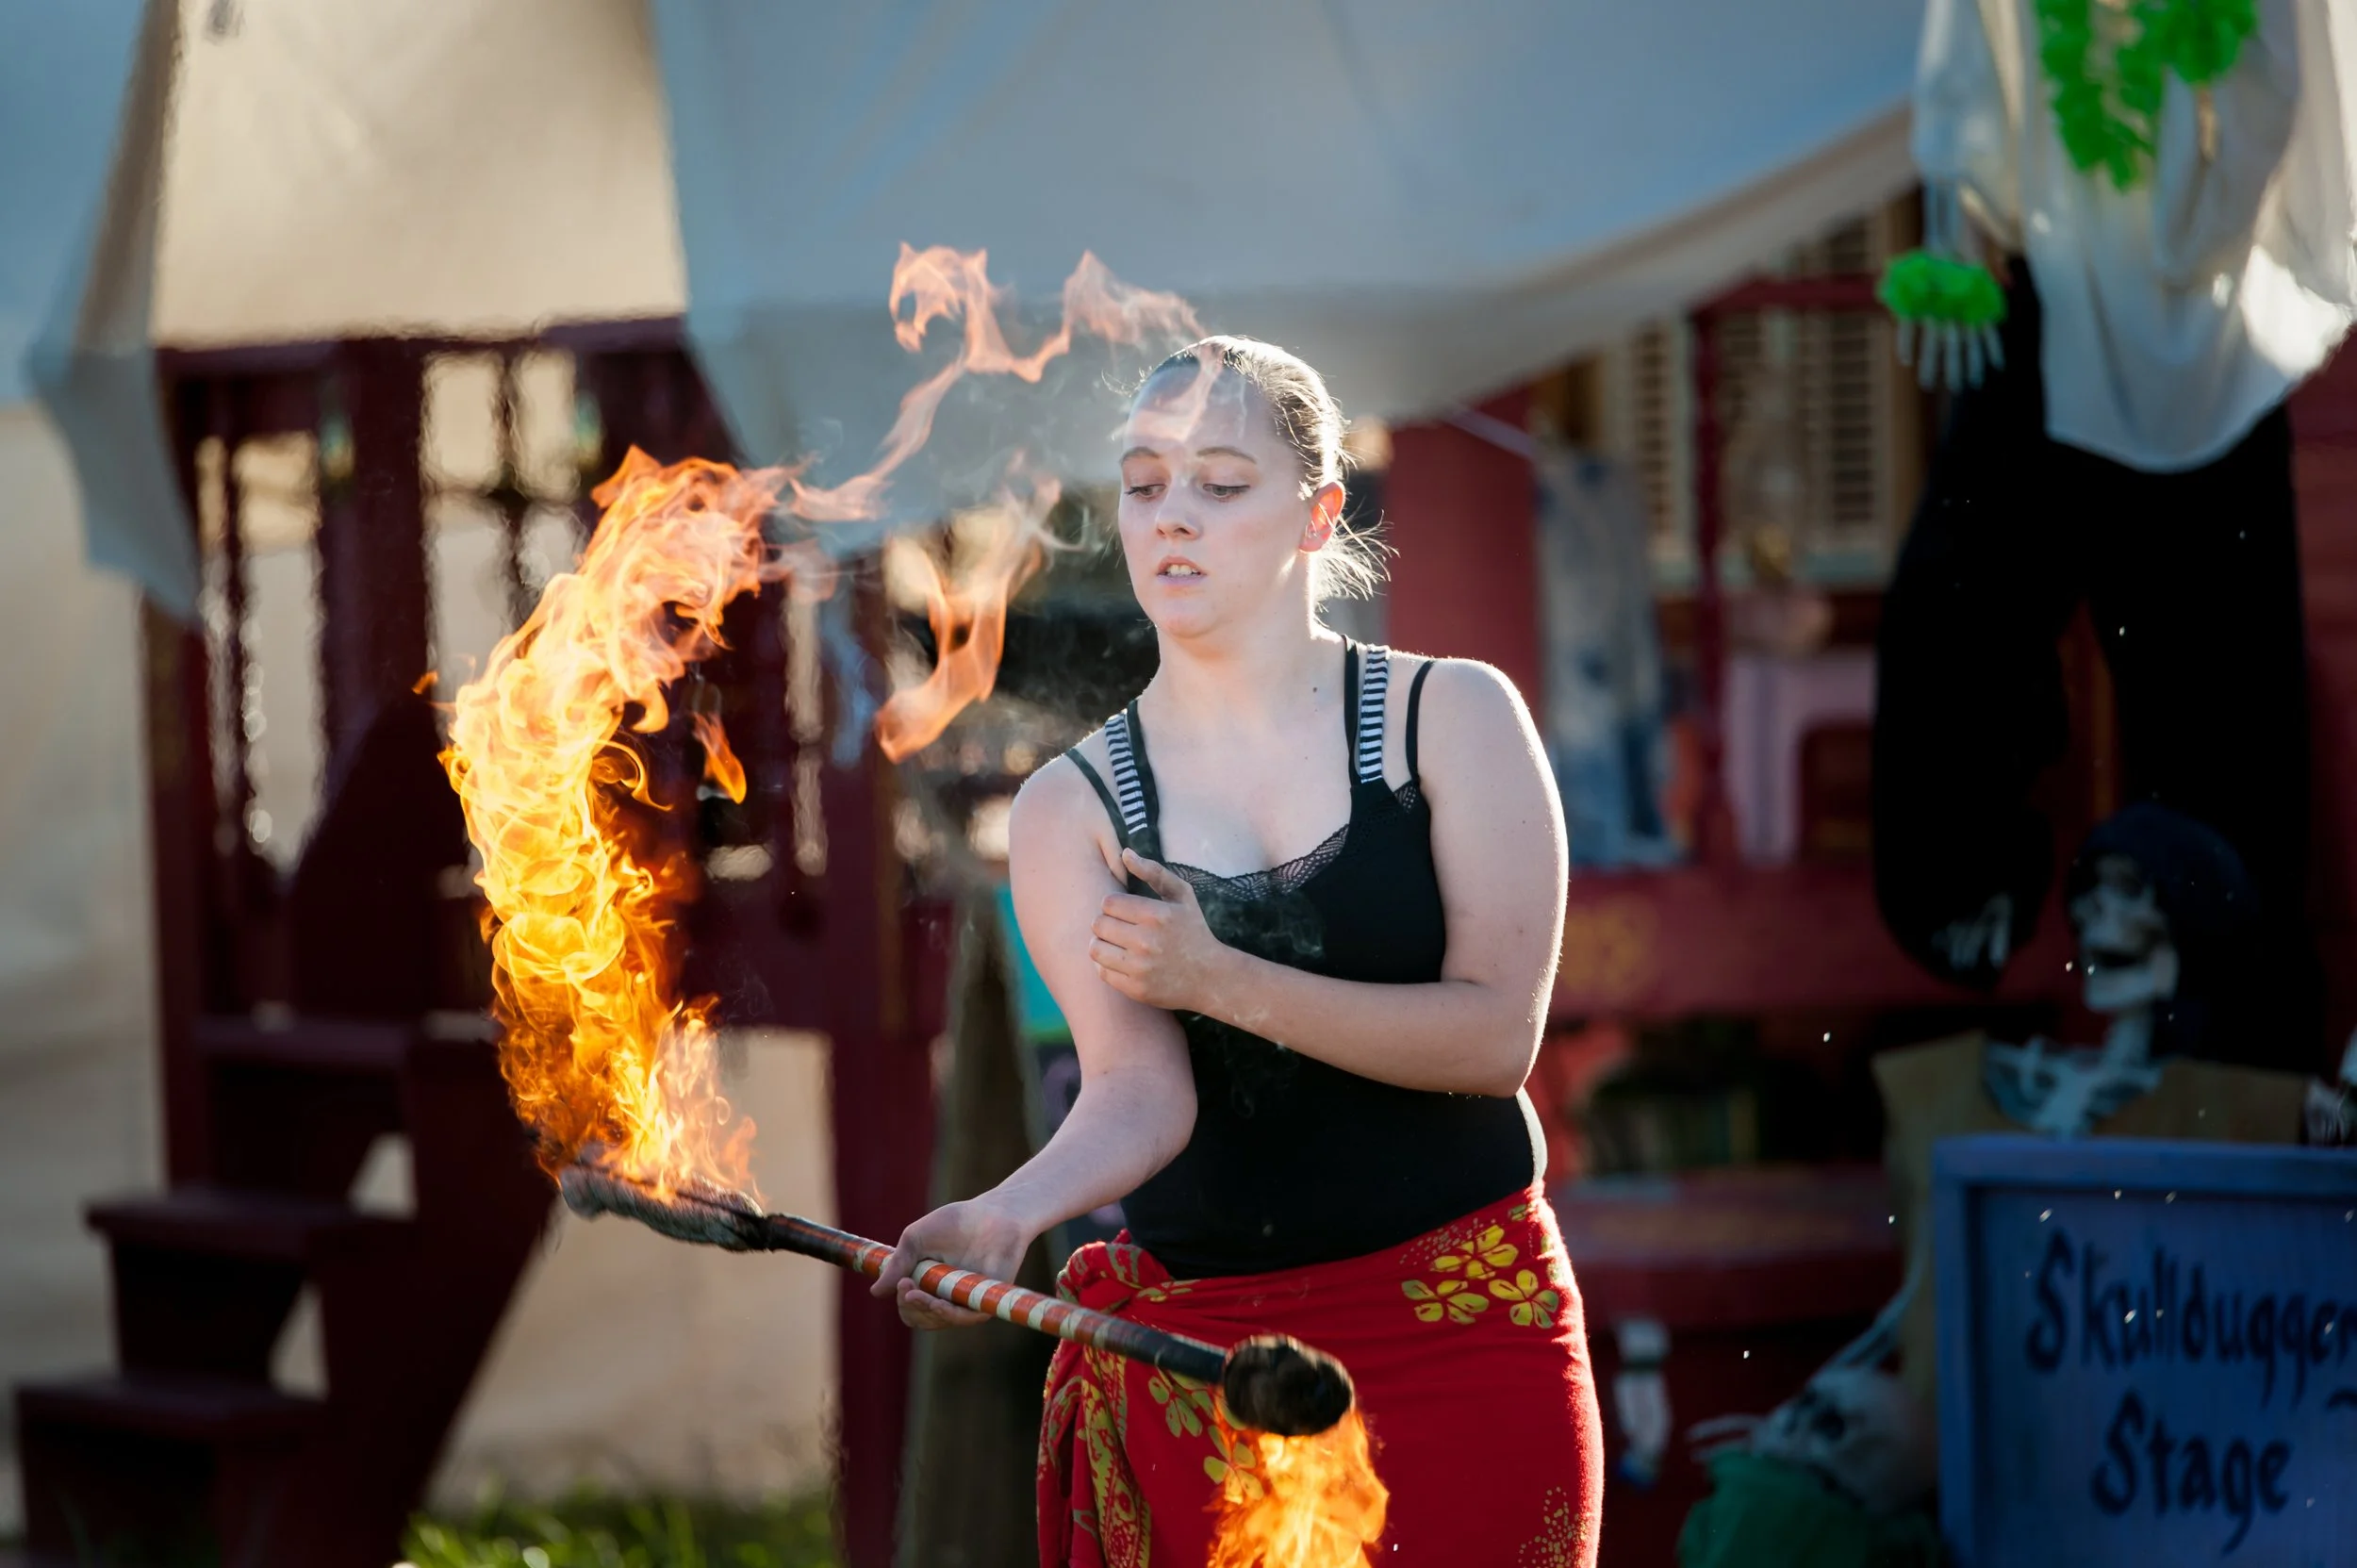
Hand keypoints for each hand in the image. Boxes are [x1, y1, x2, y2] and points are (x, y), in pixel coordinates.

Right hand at [870, 1195, 1034, 1330]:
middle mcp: (946, 1297)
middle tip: (907, 1288)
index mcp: (928, 1284)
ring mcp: (965, 1301)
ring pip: (939, 1320)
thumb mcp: (917, 1239)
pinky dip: (948, 1314)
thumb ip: (899, 1263)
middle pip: (920, 1318)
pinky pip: (964, 1318)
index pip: (909, 1306)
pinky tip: (937, 1304)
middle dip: (910, 1306)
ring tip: (915, 1295)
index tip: (901, 1282)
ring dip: (925, 1310)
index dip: (902, 1300)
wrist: (995, 1213)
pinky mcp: (985, 1302)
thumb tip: (875, 1292)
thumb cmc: (956, 1223)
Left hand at [1090, 850, 1232, 1011]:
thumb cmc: (1193, 930)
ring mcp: (1141, 967)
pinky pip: (1102, 972)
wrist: (1211, 977)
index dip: (1114, 905)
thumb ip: (1153, 871)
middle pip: (1098, 924)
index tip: (1125, 912)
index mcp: (1156, 915)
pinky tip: (1122, 961)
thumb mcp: (1182, 895)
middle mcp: (1147, 941)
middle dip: (1106, 923)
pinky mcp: (1136, 989)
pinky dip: (1107, 965)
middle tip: (1120, 928)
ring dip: (1102, 943)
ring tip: (1116, 943)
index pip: (1108, 903)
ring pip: (1095, 948)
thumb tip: (1125, 853)